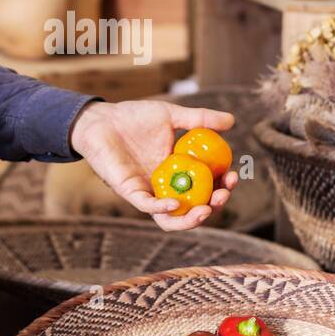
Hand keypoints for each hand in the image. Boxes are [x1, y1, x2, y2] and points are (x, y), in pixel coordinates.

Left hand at [69, 99, 238, 230]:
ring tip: (208, 210)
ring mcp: (148, 191)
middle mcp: (166, 185)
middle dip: (214, 205)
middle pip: (194, 206)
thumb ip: (199, 119)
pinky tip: (176, 204)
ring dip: (191, 220)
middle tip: (224, 194)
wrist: (100, 119)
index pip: (206, 185)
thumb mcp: (171, 115)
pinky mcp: (130, 192)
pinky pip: (147, 207)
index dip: (222, 185)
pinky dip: (163, 209)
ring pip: (172, 217)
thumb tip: (231, 122)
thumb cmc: (133, 118)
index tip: (234, 176)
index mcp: (179, 170)